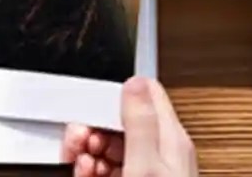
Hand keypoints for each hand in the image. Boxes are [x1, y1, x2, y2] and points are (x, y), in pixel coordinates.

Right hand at [62, 77, 197, 176]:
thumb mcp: (147, 163)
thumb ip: (140, 122)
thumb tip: (135, 83)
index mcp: (171, 139)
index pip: (146, 94)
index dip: (114, 97)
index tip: (93, 111)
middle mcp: (161, 153)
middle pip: (119, 123)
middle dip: (93, 128)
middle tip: (80, 141)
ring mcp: (146, 171)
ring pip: (109, 147)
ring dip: (87, 150)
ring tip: (81, 162)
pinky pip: (105, 169)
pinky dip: (90, 169)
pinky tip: (85, 172)